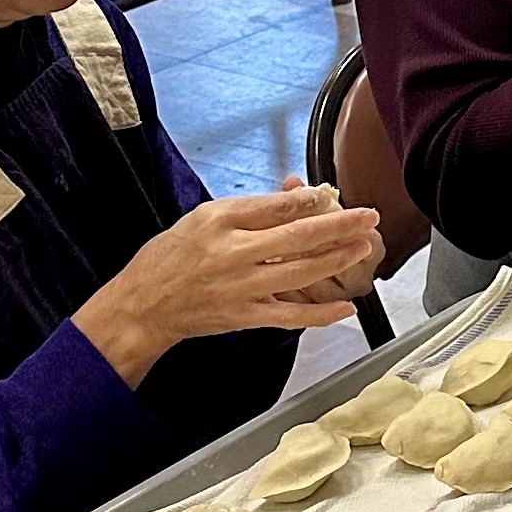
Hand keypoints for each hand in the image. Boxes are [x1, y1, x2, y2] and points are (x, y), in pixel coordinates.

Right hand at [75, 186, 380, 384]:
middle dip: (339, 226)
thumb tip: (294, 199)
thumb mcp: (203, 218)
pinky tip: (346, 306)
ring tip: (363, 247)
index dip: (311, 201)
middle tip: (368, 217)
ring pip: (301, 272)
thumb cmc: (170, 258)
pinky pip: (291, 315)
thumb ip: (249, 211)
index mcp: (221, 221)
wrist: (143, 305)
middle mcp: (234, 253)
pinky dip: (321, 313)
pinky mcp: (245, 316)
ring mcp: (242, 288)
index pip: (276, 207)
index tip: (333, 195)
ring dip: (338, 259)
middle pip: (298, 236)